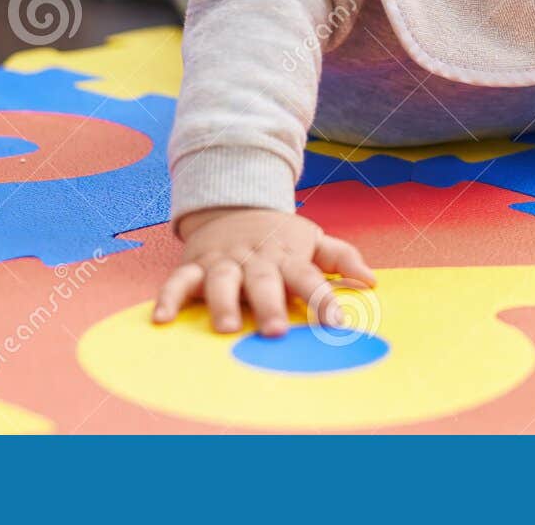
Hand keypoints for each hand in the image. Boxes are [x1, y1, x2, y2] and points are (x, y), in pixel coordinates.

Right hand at [153, 206, 375, 336]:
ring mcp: (223, 262)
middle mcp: (255, 260)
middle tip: (276, 330)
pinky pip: (179, 282)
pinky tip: (162, 319)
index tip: (336, 323)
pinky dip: (169, 298)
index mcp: (286, 257)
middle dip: (269, 305)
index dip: (322, 299)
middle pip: (263, 281)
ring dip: (222, 303)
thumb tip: (372, 280)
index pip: (309, 277)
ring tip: (226, 328)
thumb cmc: (279, 236)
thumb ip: (342, 257)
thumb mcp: (312, 239)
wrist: (231, 203)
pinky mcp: (195, 266)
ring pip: (221, 281)